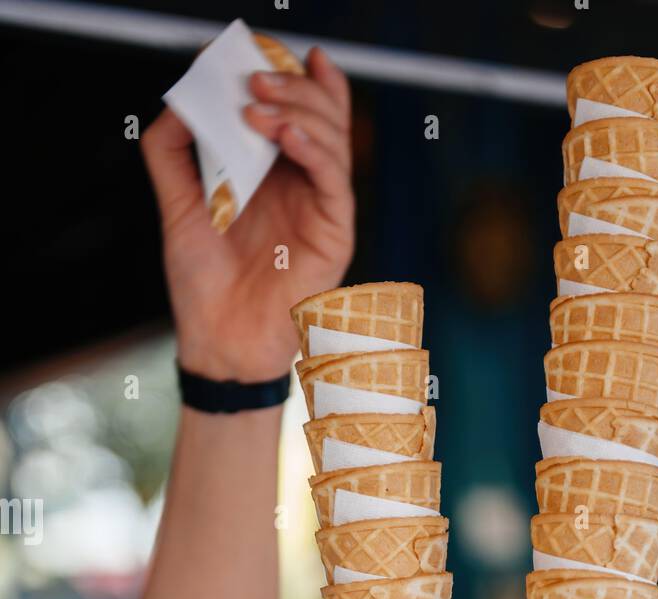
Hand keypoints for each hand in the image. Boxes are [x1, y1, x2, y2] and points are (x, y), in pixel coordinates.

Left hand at [142, 46, 353, 380]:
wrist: (218, 341)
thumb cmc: (204, 285)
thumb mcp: (178, 206)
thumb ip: (173, 154)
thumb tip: (181, 100)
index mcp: (271, 174)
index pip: (293, 110)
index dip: (287, 75)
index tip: (256, 50)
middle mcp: (300, 185)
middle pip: (318, 113)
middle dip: (289, 84)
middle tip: (253, 75)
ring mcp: (321, 206)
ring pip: (331, 136)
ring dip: (299, 109)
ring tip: (259, 104)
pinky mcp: (335, 231)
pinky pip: (334, 178)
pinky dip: (314, 148)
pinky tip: (286, 134)